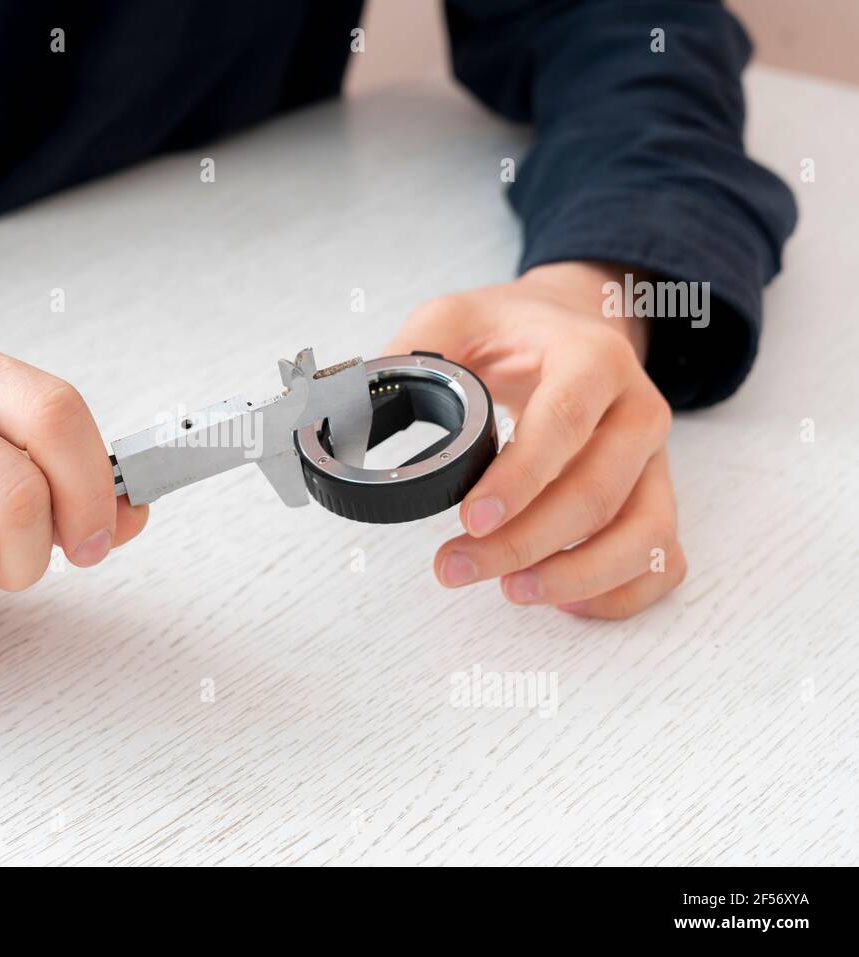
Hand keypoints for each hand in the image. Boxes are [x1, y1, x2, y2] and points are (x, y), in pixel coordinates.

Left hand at [387, 262, 685, 618]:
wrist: (576, 326)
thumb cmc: (512, 331)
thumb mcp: (455, 318)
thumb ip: (410, 354)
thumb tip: (351, 409)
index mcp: (593, 358)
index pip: (566, 421)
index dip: (522, 478)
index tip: (470, 518)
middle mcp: (637, 410)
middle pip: (599, 491)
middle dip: (526, 542)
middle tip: (455, 567)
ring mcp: (656, 460)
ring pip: (645, 535)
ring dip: (578, 576)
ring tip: (511, 592)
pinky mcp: (656, 497)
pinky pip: (663, 561)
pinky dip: (620, 593)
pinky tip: (563, 600)